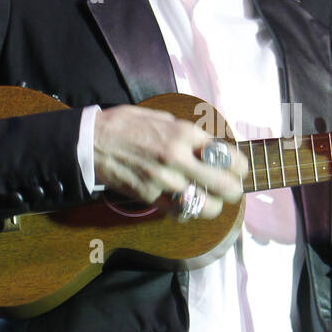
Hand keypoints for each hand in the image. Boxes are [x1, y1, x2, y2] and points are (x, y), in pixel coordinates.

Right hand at [93, 105, 247, 219]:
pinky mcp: (150, 197)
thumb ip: (189, 135)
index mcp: (184, 133)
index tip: (239, 169)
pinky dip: (187, 211)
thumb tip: (213, 148)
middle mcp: (178, 158)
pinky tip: (187, 204)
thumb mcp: (163, 119)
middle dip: (233, 190)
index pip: (227, 156)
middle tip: (231, 189)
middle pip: (223, 185)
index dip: (239, 166)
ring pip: (205, 205)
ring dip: (212, 205)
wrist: (92, 142)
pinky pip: (179, 212)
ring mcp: (164, 181)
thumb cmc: (128, 125)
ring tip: (211, 200)